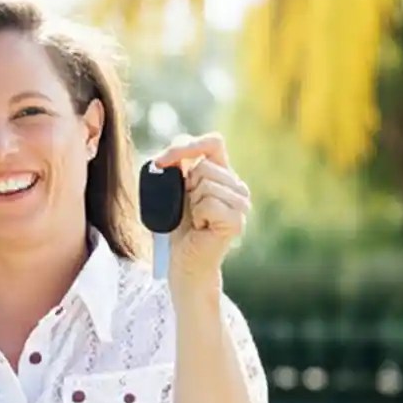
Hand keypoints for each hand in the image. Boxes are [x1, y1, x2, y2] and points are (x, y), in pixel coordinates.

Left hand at [153, 132, 250, 294]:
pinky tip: (201, 227)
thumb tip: (170, 154)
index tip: (161, 161)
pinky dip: (197, 215)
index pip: (213, 142)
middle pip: (204, 165)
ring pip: (206, 184)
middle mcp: (238, 186)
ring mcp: (241, 203)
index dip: (187, 146)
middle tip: (189, 208)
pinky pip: (209, 203)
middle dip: (186, 186)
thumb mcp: (174, 189)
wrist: (183, 260)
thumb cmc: (178, 226)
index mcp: (224, 174)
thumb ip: (176, 165)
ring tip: (196, 219)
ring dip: (191, 203)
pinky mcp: (236, 220)